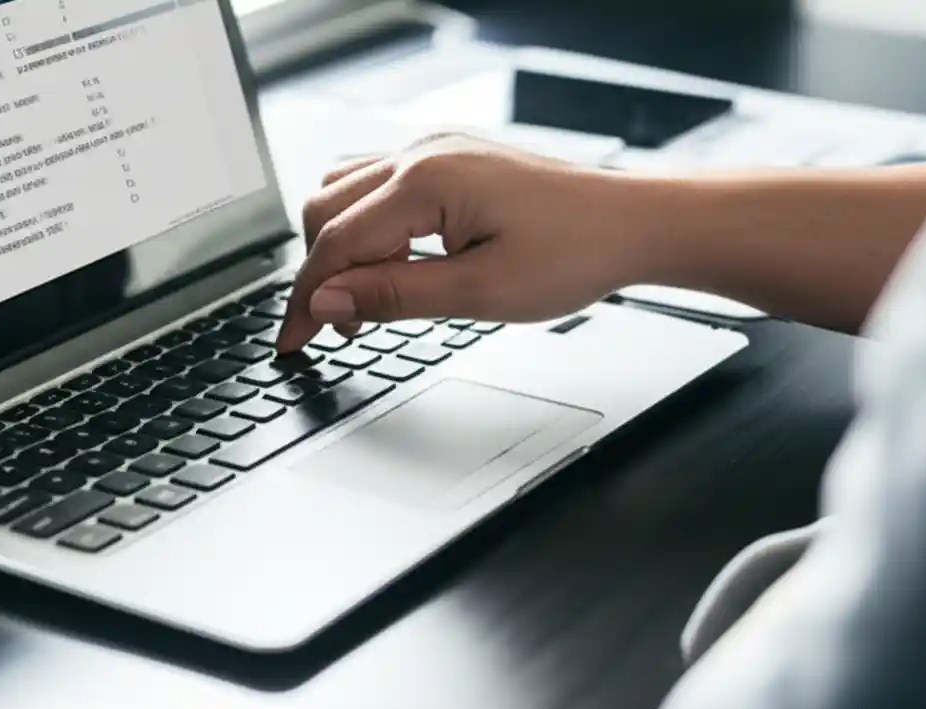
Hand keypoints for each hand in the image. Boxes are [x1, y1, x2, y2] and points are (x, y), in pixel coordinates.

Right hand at [276, 134, 654, 352]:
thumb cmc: (575, 252)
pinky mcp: (449, 159)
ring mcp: (434, 150)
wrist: (634, 222)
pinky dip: (368, 226)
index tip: (292, 342)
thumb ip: (394, 295)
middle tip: (342, 328)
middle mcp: (421, 153)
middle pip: (325, 209)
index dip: (306, 300)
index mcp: (425, 180)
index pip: (335, 244)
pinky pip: (378, 184)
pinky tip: (393, 262)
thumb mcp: (479, 292)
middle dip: (321, 272)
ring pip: (344, 191)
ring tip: (368, 299)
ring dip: (340, 245)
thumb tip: (327, 302)